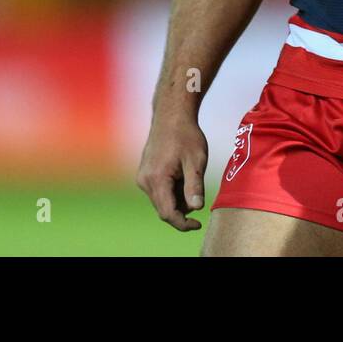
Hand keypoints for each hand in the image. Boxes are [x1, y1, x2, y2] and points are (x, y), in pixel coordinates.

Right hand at [136, 114, 208, 230]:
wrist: (171, 115)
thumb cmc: (186, 136)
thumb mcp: (196, 161)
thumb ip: (194, 185)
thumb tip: (196, 208)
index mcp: (156, 179)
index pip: (168, 213)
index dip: (183, 224)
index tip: (198, 226)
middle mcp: (145, 181)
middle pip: (164, 208)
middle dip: (182, 210)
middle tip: (199, 193)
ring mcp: (143, 177)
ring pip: (161, 200)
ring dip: (178, 198)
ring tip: (191, 177)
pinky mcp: (145, 173)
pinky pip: (158, 190)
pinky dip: (172, 190)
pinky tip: (183, 174)